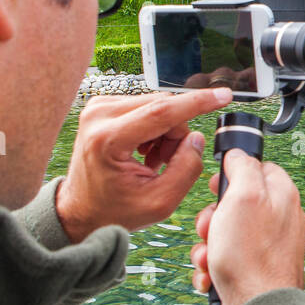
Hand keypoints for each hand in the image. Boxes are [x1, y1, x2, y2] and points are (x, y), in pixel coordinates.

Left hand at [56, 88, 232, 241]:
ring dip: (165, 132)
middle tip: (166, 163)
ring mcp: (98, 107)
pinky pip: (146, 105)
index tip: (223, 95)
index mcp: (108, 140)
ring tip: (151, 160)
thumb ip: (187, 168)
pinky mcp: (102, 106)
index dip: (198, 102)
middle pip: (164, 107)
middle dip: (177, 133)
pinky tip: (143, 150)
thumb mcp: (160, 202)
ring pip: (158, 104)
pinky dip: (154, 127)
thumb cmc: (114, 210)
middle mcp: (99, 116)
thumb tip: (196, 138)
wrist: (81, 210)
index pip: (162, 110)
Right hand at [190, 150, 304, 304]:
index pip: (258, 169)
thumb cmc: (252, 257)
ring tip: (211, 258)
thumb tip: (238, 155)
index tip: (215, 186)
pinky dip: (213, 268)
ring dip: (208, 246)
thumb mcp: (243, 196)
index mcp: (283, 196)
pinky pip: (226, 260)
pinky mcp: (255, 272)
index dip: (232, 175)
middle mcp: (281, 220)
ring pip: (226, 234)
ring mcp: (269, 248)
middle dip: (213, 218)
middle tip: (210, 228)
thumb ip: (242, 168)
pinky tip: (212, 276)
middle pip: (236, 204)